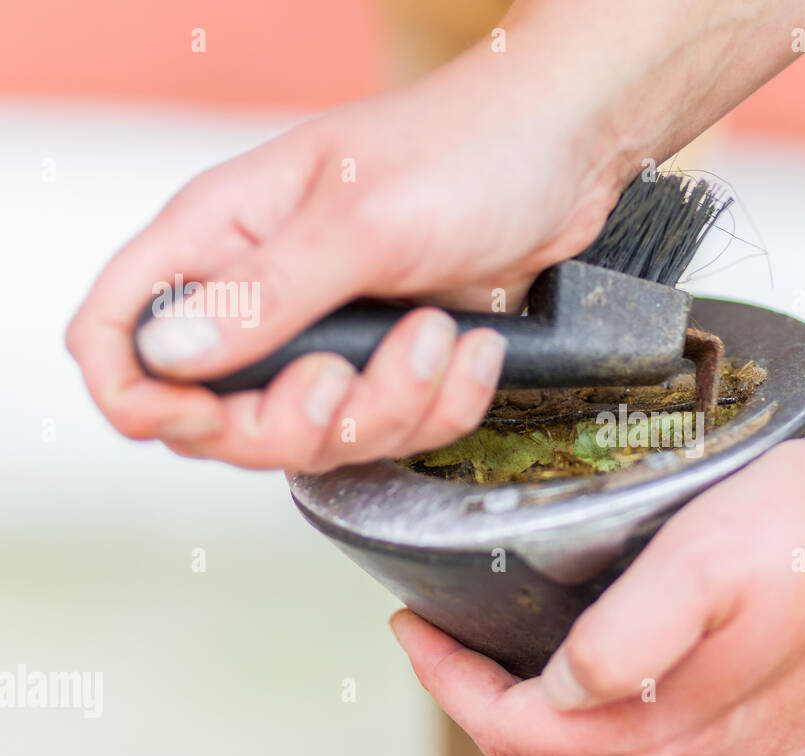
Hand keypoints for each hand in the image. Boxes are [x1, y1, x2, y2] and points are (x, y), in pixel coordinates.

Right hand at [65, 50, 621, 470]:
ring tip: (437, 334)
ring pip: (320, 436)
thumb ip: (267, 292)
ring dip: (391, 405)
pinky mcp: (391, 361)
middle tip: (343, 377)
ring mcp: (330, 333)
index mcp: (223, 237)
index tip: (201, 411)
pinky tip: (473, 350)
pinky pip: (395, 429)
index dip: (138, 392)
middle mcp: (264, 293)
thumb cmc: (465, 149)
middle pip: (219, 420)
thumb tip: (170, 354)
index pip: (116, 330)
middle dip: (292, 422)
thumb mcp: (363, 220)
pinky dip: (443, 406)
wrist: (565, 151)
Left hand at [391, 438, 804, 755]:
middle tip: (455, 639)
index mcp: (670, 732)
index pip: (515, 731)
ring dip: (548, 714)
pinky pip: (667, 754)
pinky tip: (607, 681)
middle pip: (556, 754)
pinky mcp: (777, 742)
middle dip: (488, 699)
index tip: (417, 629)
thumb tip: (554, 689)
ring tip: (514, 656)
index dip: (449, 683)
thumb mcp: (699, 564)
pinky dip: (613, 723)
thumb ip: (618, 642)